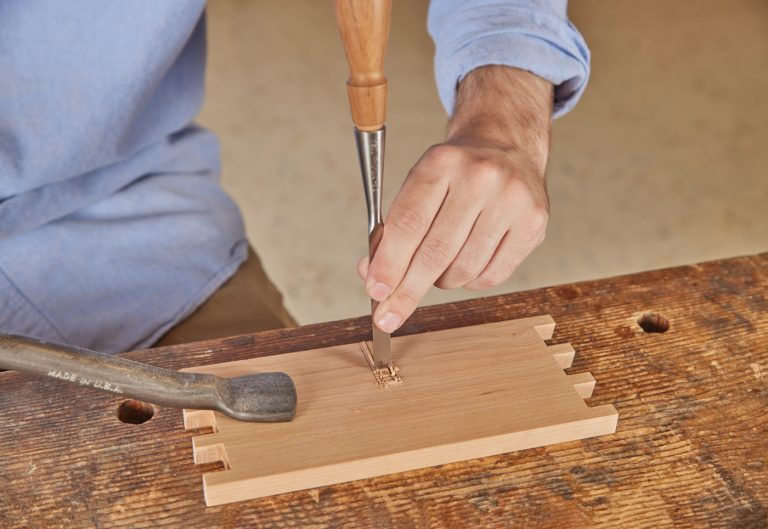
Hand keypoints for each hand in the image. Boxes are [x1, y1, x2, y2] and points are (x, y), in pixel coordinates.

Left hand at [358, 66, 553, 332]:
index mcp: (441, 162)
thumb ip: (393, 230)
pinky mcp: (534, 222)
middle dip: (407, 291)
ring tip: (436, 270)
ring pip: (464, 269)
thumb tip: (374, 279)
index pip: (408, 223)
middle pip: (435, 252)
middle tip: (389, 317)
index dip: (389, 264)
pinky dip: (470, 282)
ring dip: (441, 282)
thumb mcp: (417, 185)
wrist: (505, 144)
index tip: (376, 292)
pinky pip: (492, 276)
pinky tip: (465, 265)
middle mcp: (480, 177)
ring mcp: (511, 199)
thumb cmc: (453, 173)